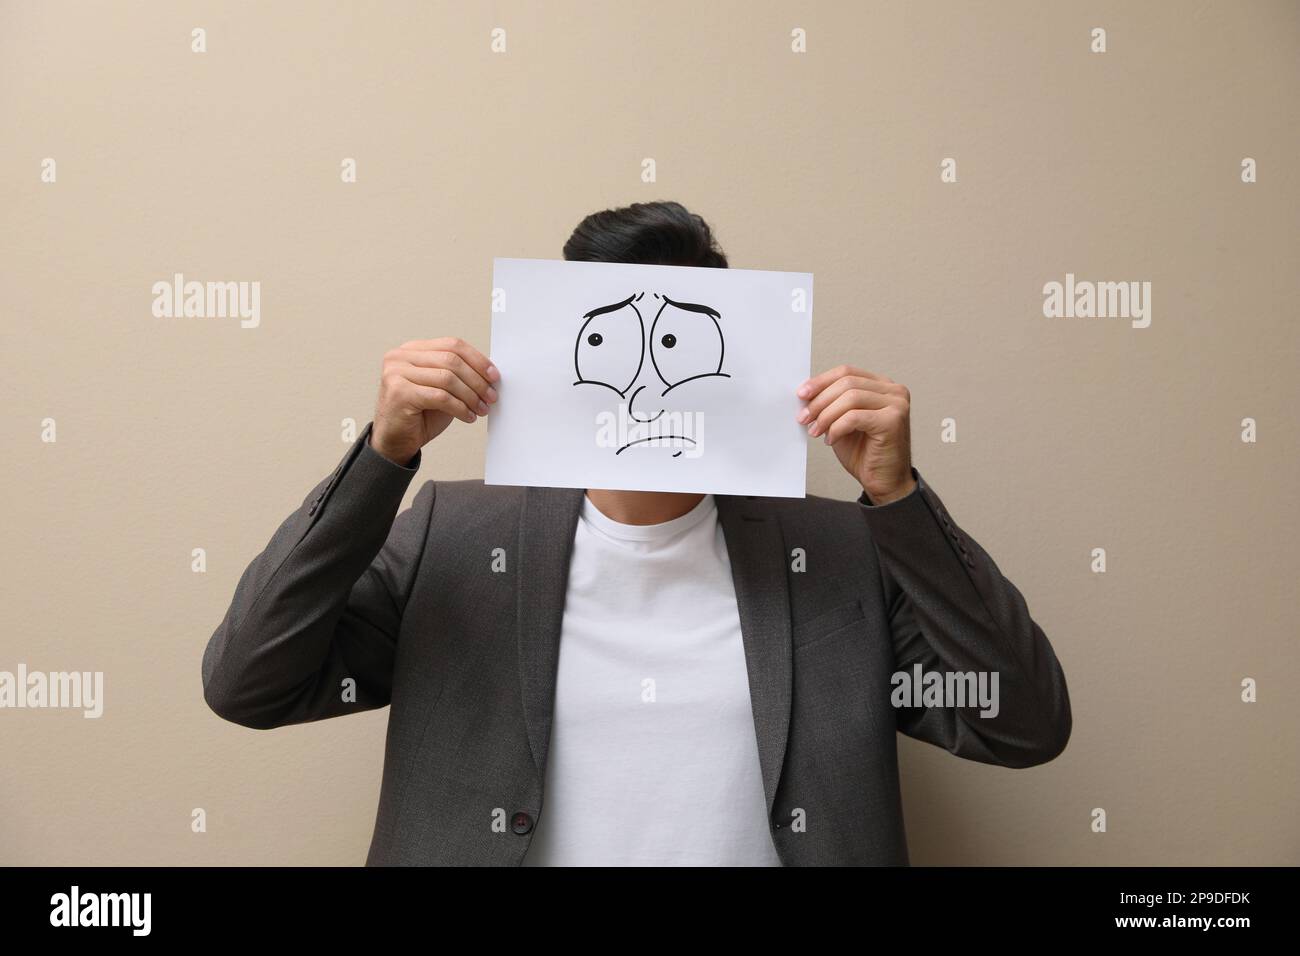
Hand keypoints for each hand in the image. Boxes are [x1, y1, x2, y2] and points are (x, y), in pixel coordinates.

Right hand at [370, 337, 498, 464]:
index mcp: (412, 349)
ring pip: (448, 378)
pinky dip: (460, 408)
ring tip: (481, 408)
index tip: (494, 375)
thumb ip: (458, 375)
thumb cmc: (419, 414)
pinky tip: (468, 416)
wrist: (395, 441)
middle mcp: (400, 357)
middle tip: (491, 396)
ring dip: (471, 396)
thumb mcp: (441, 388)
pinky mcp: (399, 392)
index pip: (452, 344)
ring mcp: (397, 373)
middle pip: (451, 360)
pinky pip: (440, 397)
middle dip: (477, 380)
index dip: (477, 359)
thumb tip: (490, 373)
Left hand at [796, 365, 916, 504]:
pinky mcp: (893, 421)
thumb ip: (831, 405)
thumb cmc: (864, 453)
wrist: (884, 482)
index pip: (846, 372)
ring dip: (826, 415)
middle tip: (804, 417)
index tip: (801, 394)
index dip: (821, 381)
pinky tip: (831, 440)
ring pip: (850, 398)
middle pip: (847, 382)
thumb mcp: (841, 423)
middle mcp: (893, 391)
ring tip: (815, 431)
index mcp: (881, 386)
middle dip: (820, 400)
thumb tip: (805, 394)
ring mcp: (897, 404)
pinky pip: (854, 417)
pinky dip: (837, 428)